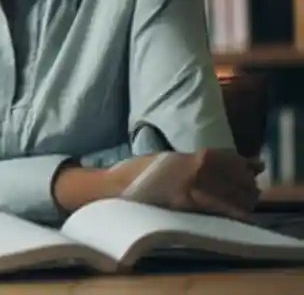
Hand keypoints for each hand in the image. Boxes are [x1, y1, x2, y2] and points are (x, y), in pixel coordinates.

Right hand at [109, 149, 262, 219]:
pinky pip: (213, 204)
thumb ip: (188, 163)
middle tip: (254, 189)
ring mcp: (187, 184)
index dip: (242, 163)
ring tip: (250, 201)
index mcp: (186, 156)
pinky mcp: (182, 202)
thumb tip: (210, 165)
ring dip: (242, 195)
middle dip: (245, 182)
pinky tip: (242, 213)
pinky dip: (230, 208)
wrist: (114, 187)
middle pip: (229, 174)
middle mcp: (190, 167)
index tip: (255, 166)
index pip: (224, 157)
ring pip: (226, 189)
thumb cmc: (137, 174)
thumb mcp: (165, 161)